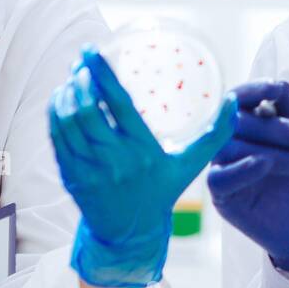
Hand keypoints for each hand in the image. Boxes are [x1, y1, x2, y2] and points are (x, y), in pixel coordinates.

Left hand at [48, 45, 233, 287]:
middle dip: (80, 79)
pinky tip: (60, 98)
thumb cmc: (161, 192)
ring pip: (68, 122)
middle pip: (88, 110)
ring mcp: (89, 169)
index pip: (118, 103)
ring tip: (72, 77)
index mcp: (144, 150)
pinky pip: (57, 138)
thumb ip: (213, 135)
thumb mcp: (190, 164)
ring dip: (66, 93)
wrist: (131, 236)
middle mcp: (115, 159)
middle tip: (81, 62)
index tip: (91, 51)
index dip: (102, 74)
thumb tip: (233, 101)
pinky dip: (54, 113)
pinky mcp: (71, 176)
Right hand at [207, 80, 288, 273]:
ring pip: (228, 145)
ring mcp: (224, 168)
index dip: (253, 90)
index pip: (238, 98)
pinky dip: (242, 168)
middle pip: (236, 120)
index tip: (275, 89)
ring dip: (269, 149)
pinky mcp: (222, 195)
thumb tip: (276, 84)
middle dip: (273, 126)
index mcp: (249, 124)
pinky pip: (218, 176)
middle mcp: (231, 143)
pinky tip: (264, 164)